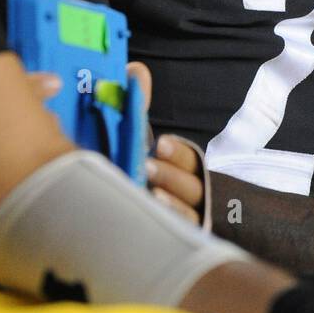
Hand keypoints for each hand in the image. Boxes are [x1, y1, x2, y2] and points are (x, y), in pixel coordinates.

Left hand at [27, 65, 205, 224]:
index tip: (160, 145)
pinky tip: (150, 217)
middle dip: (173, 175)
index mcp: (182, 171)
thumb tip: (134, 68)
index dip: (178, 154)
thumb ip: (138, 109)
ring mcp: (181, 224)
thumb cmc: (133, 174)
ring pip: (189, 215)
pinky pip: (177, 238)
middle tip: (148, 166)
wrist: (119, 225)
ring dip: (171, 201)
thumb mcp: (137, 142)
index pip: (191, 161)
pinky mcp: (170, 244)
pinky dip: (167, 226)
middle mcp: (187, 197)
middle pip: (193, 187)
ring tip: (149, 191)